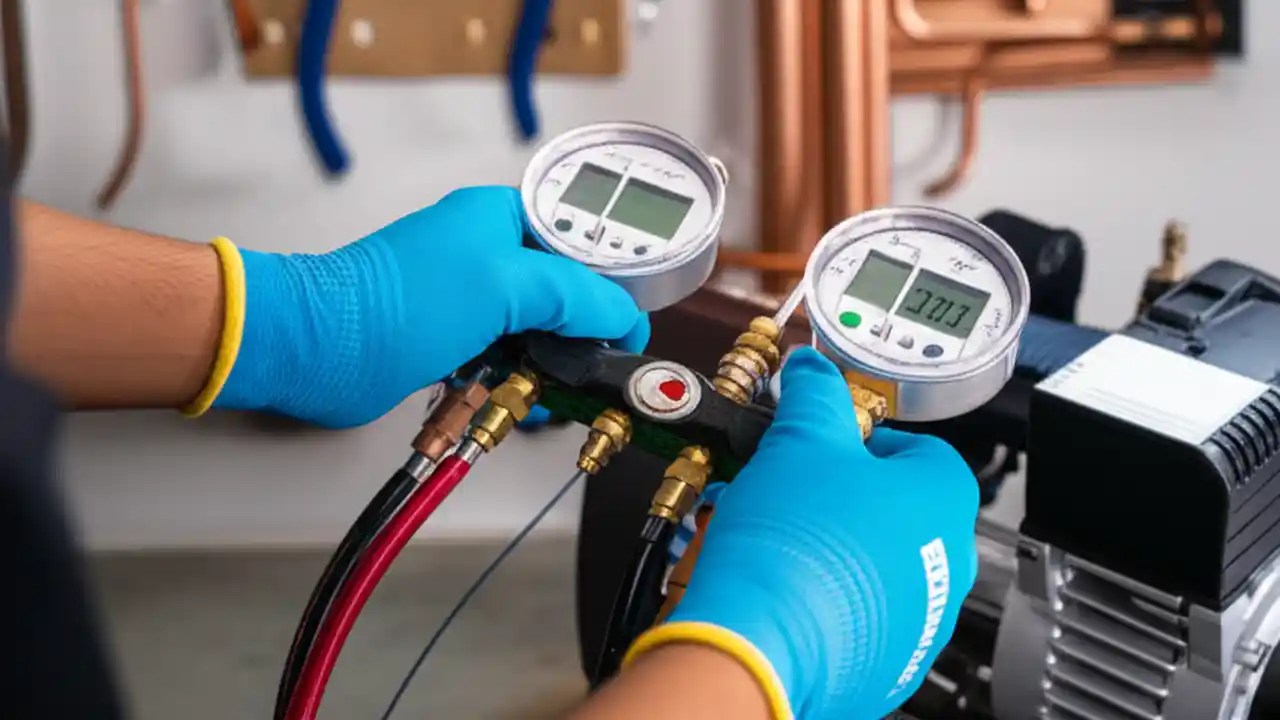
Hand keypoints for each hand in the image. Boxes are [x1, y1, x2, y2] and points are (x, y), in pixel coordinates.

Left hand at [214, 186, 649, 427]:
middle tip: (594, 366)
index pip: (583, 240)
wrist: (321, 350)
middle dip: (581, 335)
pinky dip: (517, 382)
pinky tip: (522, 402)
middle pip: (564, 291)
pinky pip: (504, 359)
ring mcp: (469, 298)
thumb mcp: (505, 286)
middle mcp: (487, 252)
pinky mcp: (452, 339)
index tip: (628, 325)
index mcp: (501, 216)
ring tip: (555, 393)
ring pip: (536, 332)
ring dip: (549, 367)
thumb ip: (575, 296)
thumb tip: (621, 316)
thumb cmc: (393, 302)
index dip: (612, 283)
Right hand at [641, 347, 977, 718]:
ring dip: (830, 547)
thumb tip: (813, 368)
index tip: (820, 446)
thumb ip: (815, 394)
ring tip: (775, 540)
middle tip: (789, 493)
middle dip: (837, 497)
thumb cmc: (796, 547)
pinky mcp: (888, 663)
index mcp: (945, 499)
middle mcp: (951, 563)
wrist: (763, 643)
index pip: (914, 448)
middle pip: (893, 509)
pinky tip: (783, 587)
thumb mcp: (800, 438)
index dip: (858, 443)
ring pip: (875, 563)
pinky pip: (858, 615)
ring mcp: (923, 620)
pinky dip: (824, 598)